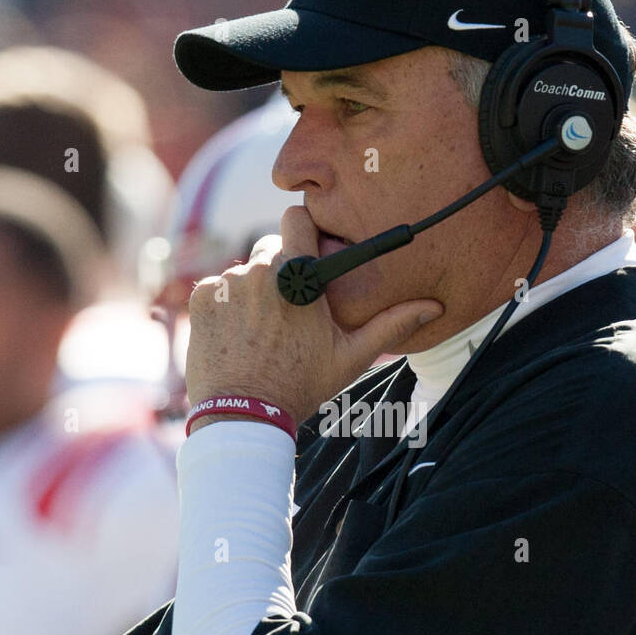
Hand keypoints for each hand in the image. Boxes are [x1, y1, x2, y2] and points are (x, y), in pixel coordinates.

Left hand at [183, 205, 442, 424]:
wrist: (244, 416)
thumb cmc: (300, 386)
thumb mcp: (350, 357)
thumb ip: (391, 325)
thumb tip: (433, 306)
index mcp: (298, 276)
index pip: (297, 218)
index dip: (303, 230)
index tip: (307, 248)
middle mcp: (259, 271)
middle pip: (269, 248)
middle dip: (279, 271)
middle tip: (287, 310)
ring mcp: (226, 284)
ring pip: (244, 273)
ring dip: (251, 292)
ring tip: (259, 333)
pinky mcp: (202, 299)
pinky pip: (217, 289)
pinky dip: (224, 307)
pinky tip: (236, 337)